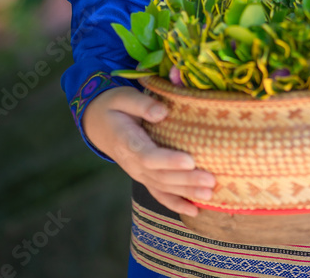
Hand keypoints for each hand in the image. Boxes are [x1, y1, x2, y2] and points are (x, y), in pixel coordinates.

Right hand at [81, 86, 216, 216]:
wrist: (98, 123)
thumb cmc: (114, 106)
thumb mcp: (123, 97)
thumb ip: (142, 104)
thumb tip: (163, 112)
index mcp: (127, 142)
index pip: (149, 156)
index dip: (169, 161)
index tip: (190, 160)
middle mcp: (132, 163)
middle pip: (160, 176)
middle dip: (186, 180)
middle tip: (211, 180)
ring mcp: (138, 173)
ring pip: (163, 188)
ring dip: (187, 193)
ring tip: (210, 194)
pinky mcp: (144, 177)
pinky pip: (160, 194)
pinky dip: (176, 204)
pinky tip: (195, 211)